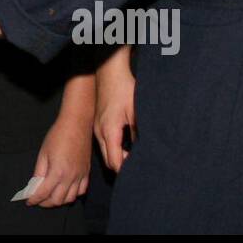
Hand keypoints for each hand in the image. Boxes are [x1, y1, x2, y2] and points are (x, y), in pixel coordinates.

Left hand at [27, 115, 90, 207]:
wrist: (76, 124)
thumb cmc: (58, 135)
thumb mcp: (43, 153)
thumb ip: (39, 172)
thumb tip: (34, 185)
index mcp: (58, 172)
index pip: (43, 193)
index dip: (34, 199)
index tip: (28, 201)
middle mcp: (70, 177)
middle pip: (57, 200)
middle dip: (45, 203)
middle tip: (38, 199)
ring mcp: (80, 176)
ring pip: (70, 198)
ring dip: (59, 201)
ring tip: (50, 196)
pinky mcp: (87, 173)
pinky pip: (81, 191)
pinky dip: (72, 195)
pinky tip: (65, 190)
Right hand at [94, 46, 135, 172]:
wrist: (109, 71)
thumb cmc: (124, 89)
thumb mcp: (136, 112)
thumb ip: (139, 134)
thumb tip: (146, 151)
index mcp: (109, 132)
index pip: (115, 162)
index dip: (127, 171)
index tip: (141, 171)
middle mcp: (99, 132)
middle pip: (109, 161)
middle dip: (122, 166)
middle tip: (140, 165)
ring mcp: (96, 128)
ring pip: (106, 152)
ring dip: (118, 157)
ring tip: (135, 156)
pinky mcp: (97, 123)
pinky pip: (104, 143)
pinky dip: (114, 148)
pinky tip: (126, 144)